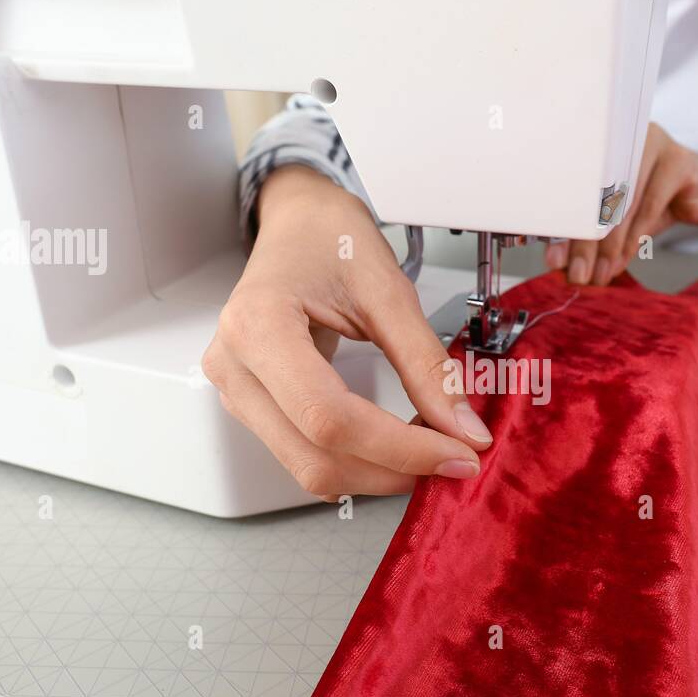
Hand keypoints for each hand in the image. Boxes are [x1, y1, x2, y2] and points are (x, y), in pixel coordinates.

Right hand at [202, 166, 491, 499]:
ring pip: (308, 469)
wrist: (297, 223)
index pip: (329, 418)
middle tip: (454, 459)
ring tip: (428, 450)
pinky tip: (393, 446)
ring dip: (376, 474)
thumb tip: (463, 429)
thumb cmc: (329, 239)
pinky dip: (356, 463)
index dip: (399, 448)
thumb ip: (428, 365)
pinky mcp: (252, 405)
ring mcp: (236, 390)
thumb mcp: (389, 291)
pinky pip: (304, 455)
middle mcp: (234, 367)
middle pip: (316, 456)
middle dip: (393, 470)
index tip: (457, 453)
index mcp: (259, 326)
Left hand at [544, 123, 697, 284]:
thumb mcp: (617, 221)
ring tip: (602, 273)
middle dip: (587, 244)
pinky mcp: (679, 160)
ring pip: (623, 201)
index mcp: (599, 145)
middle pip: (597, 197)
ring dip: (611, 245)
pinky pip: (651, 202)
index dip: (565, 229)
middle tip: (579, 275)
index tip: (556, 262)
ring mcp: (652, 144)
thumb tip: (559, 263)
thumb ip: (589, 237)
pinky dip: (636, 233)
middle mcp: (622, 138)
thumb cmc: (653, 201)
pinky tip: (628, 254)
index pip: (575, 190)